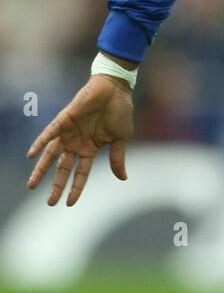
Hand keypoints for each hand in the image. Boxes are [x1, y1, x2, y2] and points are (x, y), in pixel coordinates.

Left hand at [26, 75, 133, 206]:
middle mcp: (77, 143)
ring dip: (42, 169)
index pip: (80, 173)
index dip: (76, 188)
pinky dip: (40, 143)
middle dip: (56, 185)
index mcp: (91, 149)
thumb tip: (123, 178)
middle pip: (63, 168)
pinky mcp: (64, 120)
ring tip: (32, 185)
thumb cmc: (120, 111)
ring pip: (51, 154)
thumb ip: (117, 159)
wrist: (116, 89)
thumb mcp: (121, 139)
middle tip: (49, 202)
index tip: (69, 203)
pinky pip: (49, 133)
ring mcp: (69, 132)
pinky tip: (32, 155)